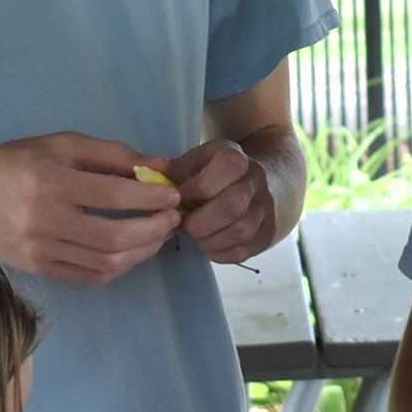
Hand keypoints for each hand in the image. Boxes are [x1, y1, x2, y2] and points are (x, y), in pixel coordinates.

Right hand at [0, 133, 182, 284]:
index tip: (172, 194)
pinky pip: (90, 277)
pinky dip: (119, 268)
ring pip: (105, 263)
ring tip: (159, 235)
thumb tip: (158, 165)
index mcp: (51, 183)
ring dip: (142, 252)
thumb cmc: (16, 164)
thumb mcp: (60, 145)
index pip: (112, 195)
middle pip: (113, 237)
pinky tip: (133, 253)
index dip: (149, 197)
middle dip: (153, 229)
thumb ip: (110, 154)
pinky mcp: (40, 270)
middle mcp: (45, 221)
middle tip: (173, 218)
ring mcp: (42, 251)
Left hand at [166, 138, 272, 263]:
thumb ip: (170, 173)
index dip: (195, 188)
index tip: (177, 199)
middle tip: (185, 226)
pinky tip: (210, 245)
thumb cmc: (214, 174)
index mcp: (235, 157)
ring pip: (241, 232)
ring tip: (197, 237)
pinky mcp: (267, 233)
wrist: (263, 182)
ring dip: (210, 241)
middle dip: (200, 222)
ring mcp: (265, 208)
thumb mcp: (194, 162)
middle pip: (233, 205)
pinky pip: (244, 251)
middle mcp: (256, 181)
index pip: (224, 168)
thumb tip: (144, 182)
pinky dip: (220, 253)